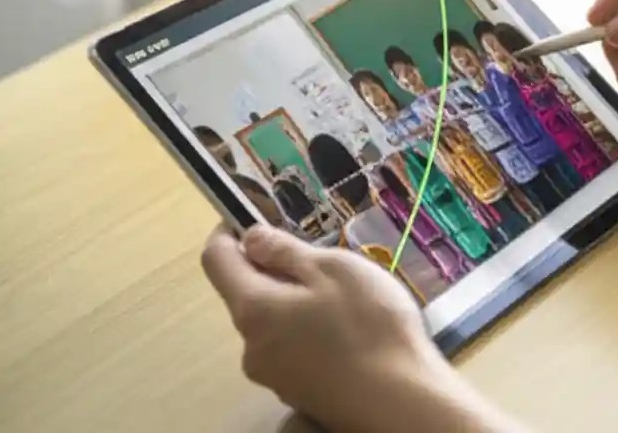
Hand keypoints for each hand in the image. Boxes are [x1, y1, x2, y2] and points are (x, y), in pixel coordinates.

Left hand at [201, 225, 521, 432]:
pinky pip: (294, 349)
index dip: (228, 231)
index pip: (217, 260)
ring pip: (274, 323)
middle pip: (248, 294)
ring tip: (348, 299)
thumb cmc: (369, 325)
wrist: (400, 401)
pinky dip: (311, 331)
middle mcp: (251, 346)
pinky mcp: (299, 393)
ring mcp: (274, 376)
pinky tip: (351, 333)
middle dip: (275, 270)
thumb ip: (286, 251)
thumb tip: (251, 238)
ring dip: (297, 303)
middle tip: (324, 260)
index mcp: (253, 308)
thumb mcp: (334, 269)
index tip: (253, 214)